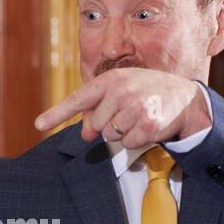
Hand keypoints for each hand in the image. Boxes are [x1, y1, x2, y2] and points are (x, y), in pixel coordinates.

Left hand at [33, 68, 208, 147]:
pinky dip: (137, 140)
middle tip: (129, 113)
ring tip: (140, 117)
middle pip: (97, 125)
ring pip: (112, 136)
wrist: (184, 97)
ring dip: (124, 133)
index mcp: (111, 80)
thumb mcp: (122, 93)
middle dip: (110, 125)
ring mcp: (135, 107)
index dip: (56, 113)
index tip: (38, 124)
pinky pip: (129, 143)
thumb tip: (86, 134)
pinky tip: (149, 126)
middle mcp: (121, 91)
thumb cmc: (147, 93)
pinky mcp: (148, 124)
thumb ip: (99, 110)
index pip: (79, 99)